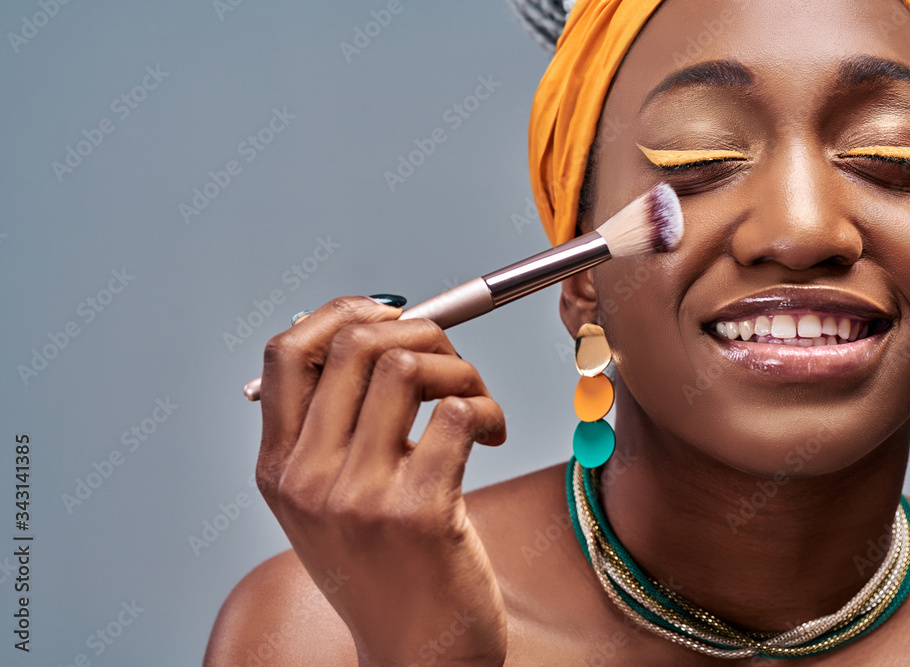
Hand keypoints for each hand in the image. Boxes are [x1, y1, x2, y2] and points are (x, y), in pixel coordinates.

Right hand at [255, 296, 507, 665]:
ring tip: (476, 403)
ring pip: (406, 368)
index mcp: (279, 467)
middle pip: (353, 345)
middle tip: (450, 365)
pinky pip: (457, 413)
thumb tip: (368, 331)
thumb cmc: (386, 569)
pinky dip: (488, 408)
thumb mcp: (330, 500)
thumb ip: (333, 428)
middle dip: (421, 333)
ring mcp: (358, 497)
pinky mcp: (418, 513)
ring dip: (461, 370)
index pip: (286, 351)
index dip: (342, 312)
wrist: (416, 656)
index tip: (391, 315)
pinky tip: (494, 435)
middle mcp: (307, 478)